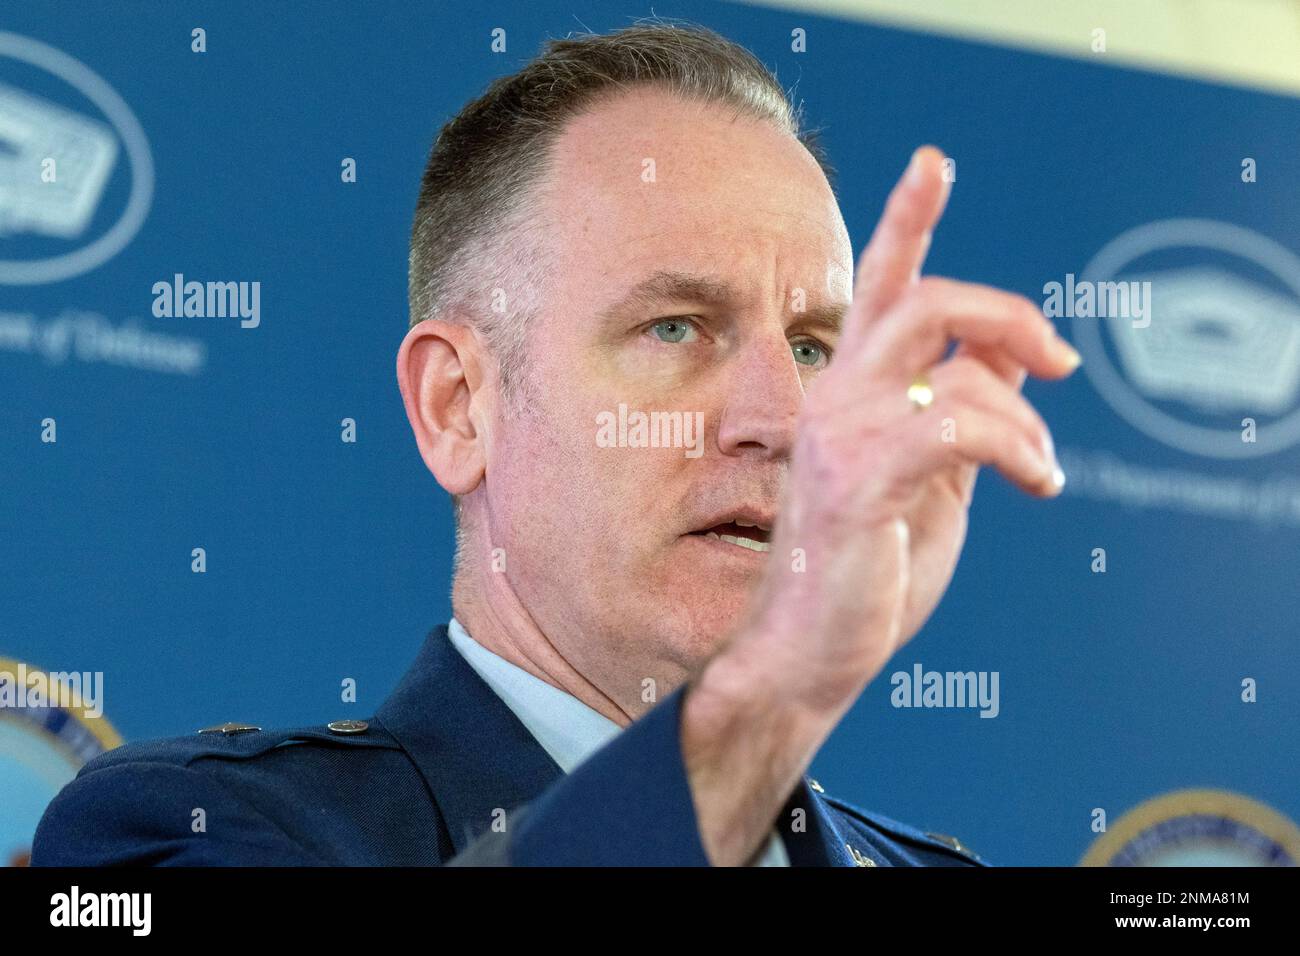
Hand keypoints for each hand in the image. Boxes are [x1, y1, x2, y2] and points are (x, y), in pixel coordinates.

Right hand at [742, 144, 1080, 710]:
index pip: (881, 286)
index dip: (907, 216)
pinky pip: (963, 426)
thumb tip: (1009, 356)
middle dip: (1012, 315)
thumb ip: (963, 411)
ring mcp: (841, 433)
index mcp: (850, 391)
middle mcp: (837, 397)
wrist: (810, 649)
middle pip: (930, 298)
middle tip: (1061, 364)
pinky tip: (1037, 484)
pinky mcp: (858, 479)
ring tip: (1041, 466)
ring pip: (955, 359)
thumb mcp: (933, 478)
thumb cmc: (866, 569)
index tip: (936, 162)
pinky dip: (1021, 450)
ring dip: (1026, 415)